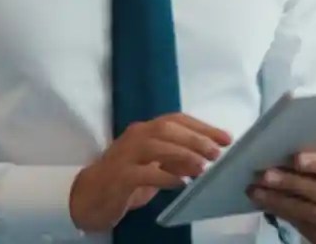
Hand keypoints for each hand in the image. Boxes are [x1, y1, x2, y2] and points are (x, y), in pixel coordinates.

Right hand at [69, 113, 232, 232]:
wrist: (89, 196)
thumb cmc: (125, 179)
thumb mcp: (154, 165)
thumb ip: (175, 158)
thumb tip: (205, 156)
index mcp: (144, 130)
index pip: (176, 119)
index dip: (202, 127)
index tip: (226, 138)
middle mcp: (135, 137)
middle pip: (167, 129)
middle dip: (195, 138)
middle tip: (217, 153)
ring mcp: (125, 155)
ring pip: (156, 146)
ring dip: (183, 155)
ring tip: (203, 168)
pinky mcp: (119, 176)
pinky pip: (144, 172)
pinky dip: (165, 176)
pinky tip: (181, 183)